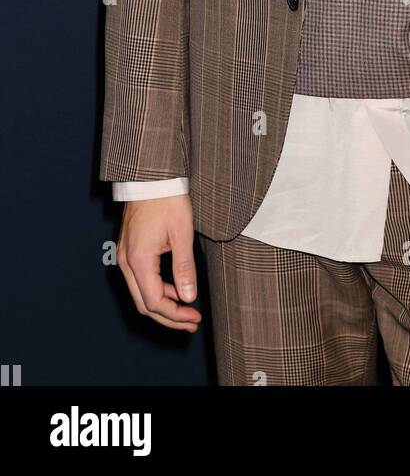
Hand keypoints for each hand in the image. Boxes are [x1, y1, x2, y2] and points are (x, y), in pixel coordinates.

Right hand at [117, 194, 201, 330]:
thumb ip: (185, 268)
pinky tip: (175, 289)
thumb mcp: (182, 233)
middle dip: (169, 317)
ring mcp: (125, 256)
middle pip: (144, 304)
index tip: (194, 318)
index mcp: (139, 260)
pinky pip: (139, 280)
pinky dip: (157, 289)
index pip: (155, 302)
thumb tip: (189, 297)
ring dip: (163, 305)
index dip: (175, 315)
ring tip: (187, 309)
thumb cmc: (167, 199)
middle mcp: (127, 262)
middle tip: (192, 322)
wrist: (150, 177)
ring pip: (140, 294)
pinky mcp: (129, 250)